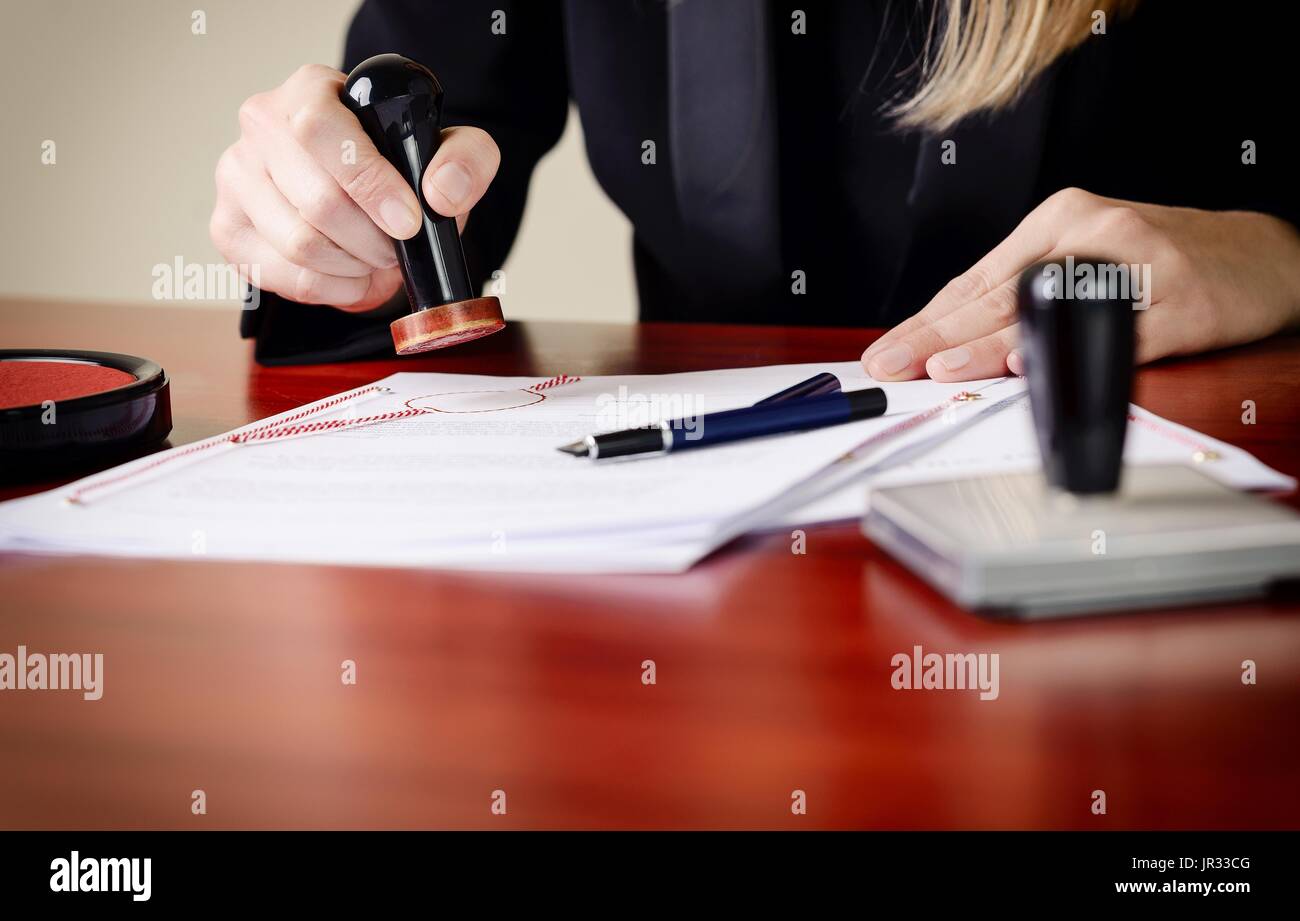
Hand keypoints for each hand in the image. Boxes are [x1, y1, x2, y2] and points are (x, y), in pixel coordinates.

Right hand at [211, 64, 499, 311]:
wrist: (370, 200)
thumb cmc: (402, 171)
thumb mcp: (450, 155)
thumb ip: (466, 161)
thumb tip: (442, 193)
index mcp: (310, 90)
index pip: (321, 129)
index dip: (370, 183)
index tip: (408, 222)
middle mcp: (261, 124)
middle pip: (316, 201)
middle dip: (372, 240)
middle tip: (395, 247)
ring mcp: (236, 177)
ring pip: (299, 244)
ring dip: (353, 266)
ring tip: (374, 257)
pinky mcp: (228, 229)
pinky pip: (284, 278)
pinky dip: (332, 289)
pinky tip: (351, 276)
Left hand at [862, 188, 1299, 380]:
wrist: (1262, 256)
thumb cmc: (1161, 261)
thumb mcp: (1083, 258)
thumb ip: (1022, 295)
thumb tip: (948, 340)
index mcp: (1058, 221)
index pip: (975, 281)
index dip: (924, 320)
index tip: (884, 351)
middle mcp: (1091, 233)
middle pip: (997, 295)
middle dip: (935, 336)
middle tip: (890, 364)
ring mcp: (1138, 265)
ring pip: (1047, 310)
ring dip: (988, 345)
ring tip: (940, 366)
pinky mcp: (1179, 303)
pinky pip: (1116, 332)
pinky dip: (1071, 351)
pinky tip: (1031, 365)